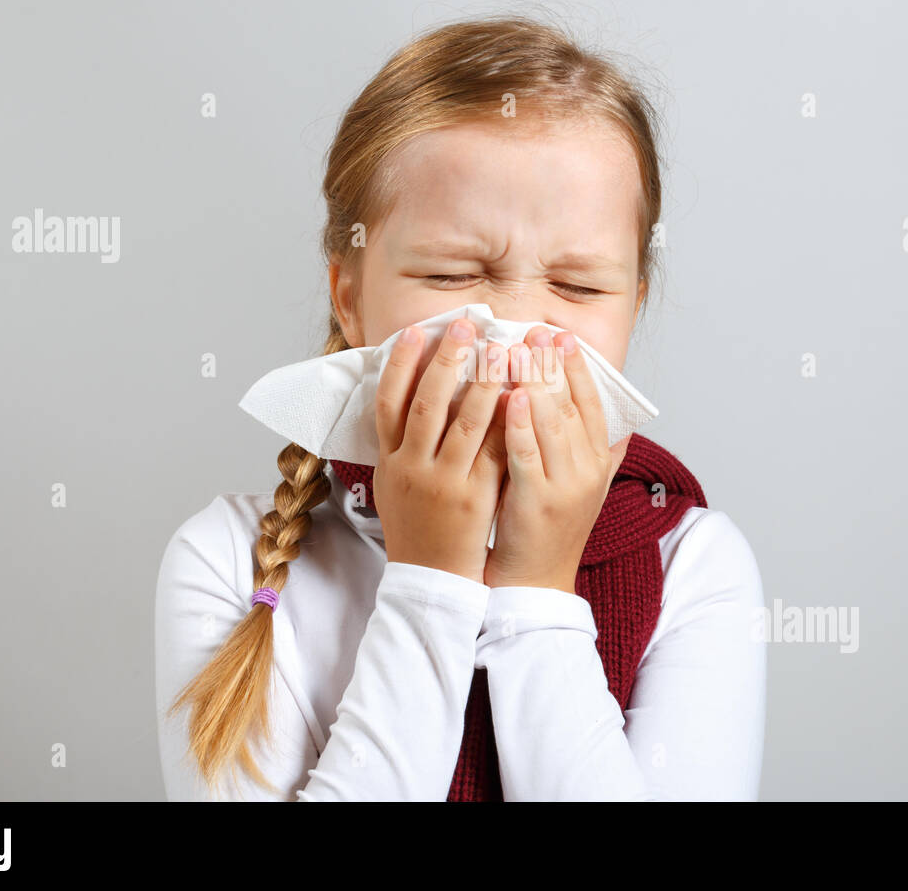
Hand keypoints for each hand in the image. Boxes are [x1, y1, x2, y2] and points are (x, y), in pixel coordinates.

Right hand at [373, 318, 510, 583]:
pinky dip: (505, 422)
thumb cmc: (416, 530)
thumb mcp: (394, 486)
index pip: (387, 402)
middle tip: (463, 325)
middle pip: (425, 403)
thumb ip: (401, 446)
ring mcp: (443, 483)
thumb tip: (406, 401)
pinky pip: (493, 452)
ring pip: (463, 423)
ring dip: (483, 382)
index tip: (414, 331)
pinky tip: (520, 397)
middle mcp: (411, 468)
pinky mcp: (473, 499)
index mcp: (389, 462)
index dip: (399, 364)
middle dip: (445, 361)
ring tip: (501, 350)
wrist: (430, 581)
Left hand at [483, 326, 629, 592]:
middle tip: (535, 331)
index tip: (562, 337)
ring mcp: (565, 486)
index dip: (577, 369)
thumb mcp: (582, 488)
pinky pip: (528, 454)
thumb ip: (599, 453)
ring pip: (552, 423)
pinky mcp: (537, 502)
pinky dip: (520, 423)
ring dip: (535, 383)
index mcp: (598, 463)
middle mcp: (588, 471)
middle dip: (553, 365)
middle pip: (573, 406)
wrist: (535, 585)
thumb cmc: (548, 531)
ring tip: (517, 350)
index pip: (592, 405)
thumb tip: (620, 422)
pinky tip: (508, 396)